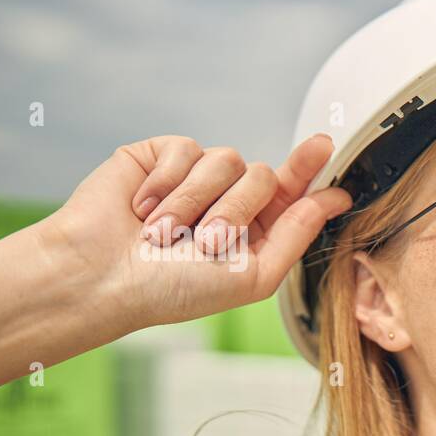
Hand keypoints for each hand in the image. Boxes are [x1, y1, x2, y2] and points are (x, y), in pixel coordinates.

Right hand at [41, 134, 350, 328]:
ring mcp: (196, 176)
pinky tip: (142, 209)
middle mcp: (229, 200)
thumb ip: (295, 237)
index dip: (309, 169)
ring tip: (162, 234)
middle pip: (264, 176)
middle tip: (203, 244)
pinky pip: (185, 148)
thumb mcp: (251, 277)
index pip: (292, 192)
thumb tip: (334, 199)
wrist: (101, 277)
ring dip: (195, 203)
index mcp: (256, 231)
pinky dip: (166, 184)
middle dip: (236, 211)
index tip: (324, 146)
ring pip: (226, 159)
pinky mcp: (161, 157)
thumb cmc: (173, 289)